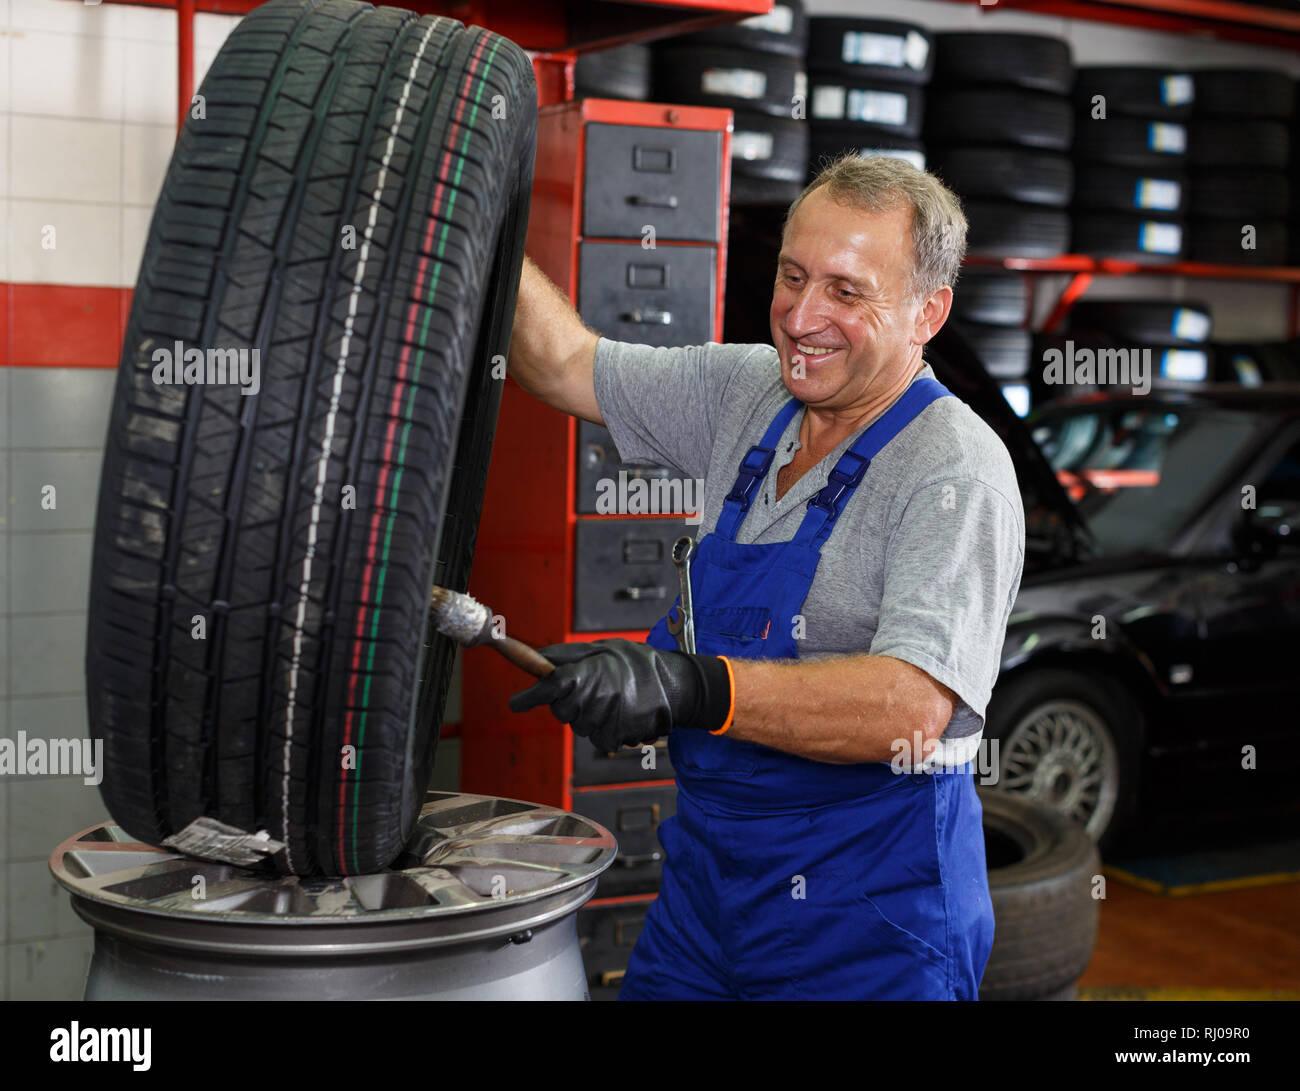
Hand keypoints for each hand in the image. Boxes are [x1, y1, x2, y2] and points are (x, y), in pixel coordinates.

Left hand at [508, 639, 732, 751]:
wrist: (677, 685)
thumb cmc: (638, 663)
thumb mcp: (605, 648)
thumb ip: (569, 656)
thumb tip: (539, 658)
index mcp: (589, 671)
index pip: (550, 686)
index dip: (530, 696)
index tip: (516, 704)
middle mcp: (595, 696)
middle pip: (561, 711)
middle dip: (568, 703)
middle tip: (591, 689)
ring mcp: (606, 719)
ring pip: (580, 727)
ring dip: (590, 716)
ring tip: (613, 700)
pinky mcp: (618, 736)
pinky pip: (599, 739)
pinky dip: (606, 729)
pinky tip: (622, 714)